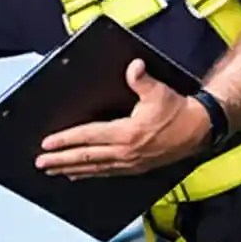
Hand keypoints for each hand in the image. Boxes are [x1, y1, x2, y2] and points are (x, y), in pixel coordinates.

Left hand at [36, 58, 210, 179]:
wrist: (199, 129)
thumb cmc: (178, 110)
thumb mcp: (159, 91)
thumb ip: (142, 79)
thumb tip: (133, 66)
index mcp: (127, 133)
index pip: (88, 137)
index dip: (66, 140)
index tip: (47, 143)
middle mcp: (126, 151)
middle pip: (86, 157)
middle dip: (61, 160)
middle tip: (40, 163)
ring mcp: (130, 162)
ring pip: (94, 168)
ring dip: (71, 170)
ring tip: (53, 171)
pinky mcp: (136, 167)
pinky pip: (106, 173)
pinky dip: (89, 174)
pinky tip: (78, 175)